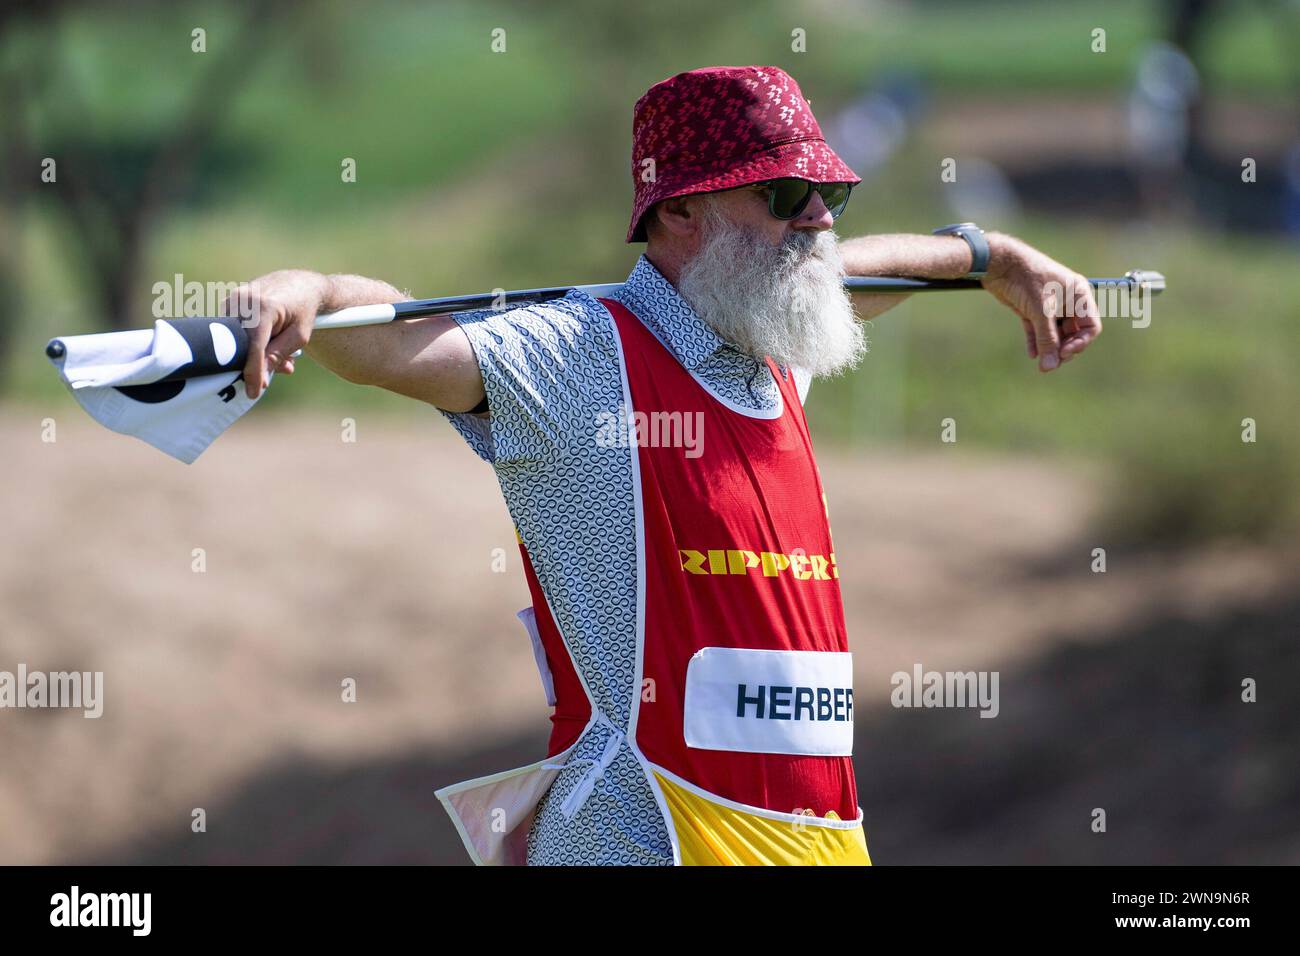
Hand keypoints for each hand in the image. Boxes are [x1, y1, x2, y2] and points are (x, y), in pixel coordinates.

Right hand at [222, 270, 330, 398]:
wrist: (300, 283)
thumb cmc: (304, 310)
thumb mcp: (299, 336)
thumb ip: (279, 354)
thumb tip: (260, 377)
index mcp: (263, 307)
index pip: (253, 346)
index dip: (253, 371)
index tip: (254, 392)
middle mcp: (244, 300)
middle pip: (240, 344)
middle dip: (255, 364)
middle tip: (272, 376)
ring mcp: (233, 299)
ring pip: (235, 339)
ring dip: (256, 353)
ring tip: (283, 357)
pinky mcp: (229, 302)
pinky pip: (233, 331)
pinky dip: (250, 342)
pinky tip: (272, 344)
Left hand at [981, 233, 1101, 371]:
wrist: (999, 264)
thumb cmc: (1026, 279)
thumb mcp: (1041, 311)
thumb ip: (1047, 339)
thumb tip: (1050, 366)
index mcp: (1079, 295)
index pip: (1090, 326)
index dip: (1080, 343)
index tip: (1064, 353)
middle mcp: (1068, 300)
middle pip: (1073, 333)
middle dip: (1064, 349)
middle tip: (1051, 363)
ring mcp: (1050, 305)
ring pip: (1055, 333)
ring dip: (1050, 348)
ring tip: (1042, 364)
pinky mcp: (1032, 309)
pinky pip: (1039, 330)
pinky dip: (1036, 342)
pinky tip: (1032, 354)